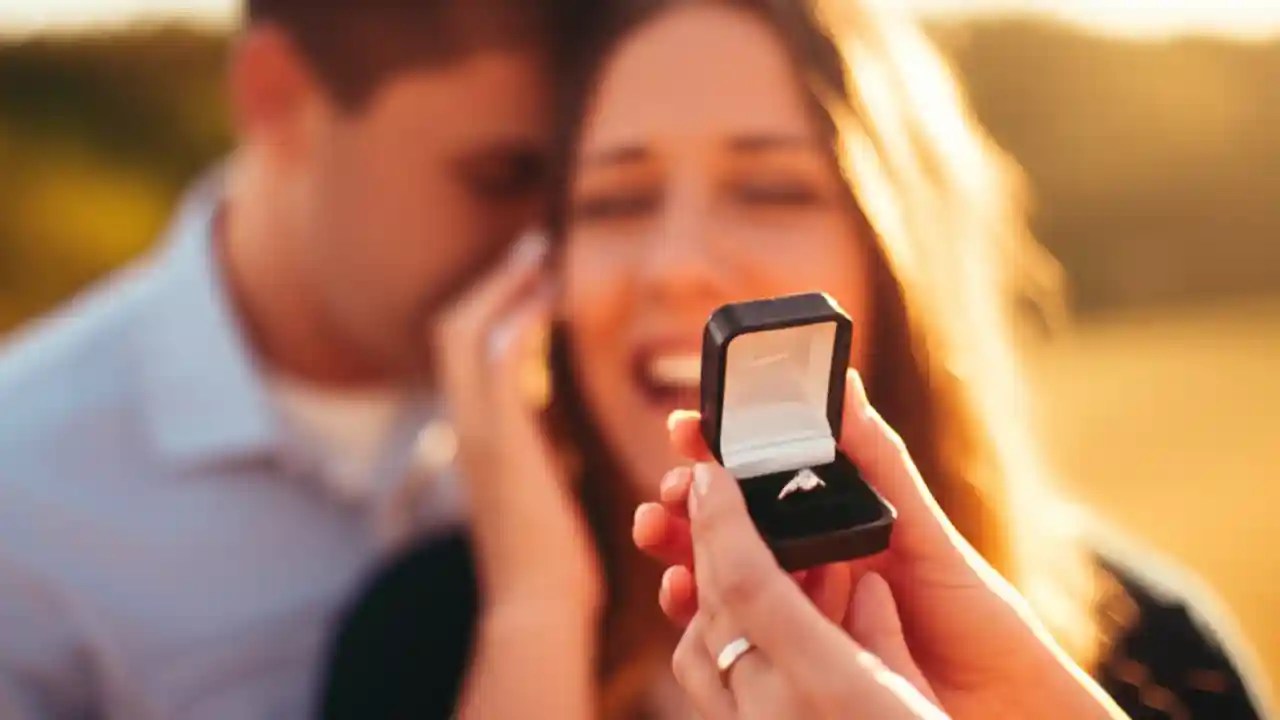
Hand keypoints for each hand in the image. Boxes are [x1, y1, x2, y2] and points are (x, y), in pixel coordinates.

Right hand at [436, 233, 599, 617]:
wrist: (537, 610)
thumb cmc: (550, 569)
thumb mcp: (540, 498)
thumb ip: (536, 459)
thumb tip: (552, 443)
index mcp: (477, 441)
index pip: (465, 357)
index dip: (491, 310)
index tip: (530, 280)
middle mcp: (466, 429)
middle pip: (451, 330)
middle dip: (491, 283)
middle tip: (533, 249)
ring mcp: (475, 433)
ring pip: (463, 333)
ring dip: (502, 287)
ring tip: (539, 256)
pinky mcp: (498, 440)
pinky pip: (495, 357)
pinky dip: (516, 317)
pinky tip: (547, 296)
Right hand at [635, 370, 1124, 718]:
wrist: (1001, 705)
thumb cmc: (975, 617)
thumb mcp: (924, 532)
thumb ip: (880, 463)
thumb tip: (844, 382)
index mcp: (833, 520)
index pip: (759, 473)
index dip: (716, 449)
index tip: (686, 429)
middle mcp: (804, 561)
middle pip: (722, 521)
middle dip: (682, 499)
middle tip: (665, 493)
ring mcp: (793, 611)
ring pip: (714, 572)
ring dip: (678, 548)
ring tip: (660, 536)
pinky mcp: (788, 658)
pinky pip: (729, 631)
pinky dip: (696, 611)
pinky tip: (683, 595)